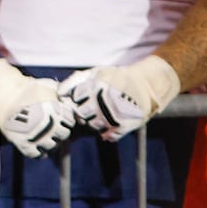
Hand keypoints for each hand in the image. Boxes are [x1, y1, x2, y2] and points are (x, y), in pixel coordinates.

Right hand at [0, 58, 75, 157]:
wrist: (2, 95)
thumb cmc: (24, 89)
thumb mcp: (46, 86)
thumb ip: (59, 93)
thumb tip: (68, 99)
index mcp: (56, 111)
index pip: (70, 121)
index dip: (64, 118)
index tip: (57, 116)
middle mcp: (50, 125)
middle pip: (64, 135)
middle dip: (58, 130)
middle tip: (50, 126)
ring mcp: (38, 136)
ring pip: (52, 146)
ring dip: (49, 141)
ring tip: (42, 134)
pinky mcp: (25, 144)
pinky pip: (37, 154)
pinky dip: (38, 151)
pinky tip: (35, 144)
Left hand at [61, 56, 179, 140]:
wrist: (147, 83)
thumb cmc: (117, 77)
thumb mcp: (96, 72)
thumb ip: (75, 80)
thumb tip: (60, 93)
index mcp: (95, 85)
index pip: (75, 99)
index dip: (76, 100)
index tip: (82, 99)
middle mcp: (104, 99)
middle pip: (82, 114)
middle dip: (83, 113)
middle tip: (91, 109)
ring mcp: (114, 113)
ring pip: (93, 126)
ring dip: (94, 122)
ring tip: (103, 114)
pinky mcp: (125, 124)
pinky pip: (109, 136)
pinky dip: (107, 133)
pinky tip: (110, 124)